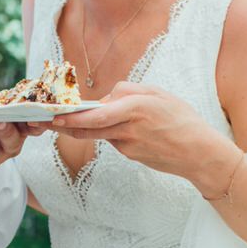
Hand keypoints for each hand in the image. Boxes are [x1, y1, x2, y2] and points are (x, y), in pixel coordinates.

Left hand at [48, 81, 235, 190]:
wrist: (200, 154)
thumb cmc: (182, 119)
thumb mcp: (159, 94)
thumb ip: (129, 91)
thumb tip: (106, 98)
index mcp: (136, 109)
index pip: (97, 115)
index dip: (73, 117)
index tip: (54, 115)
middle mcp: (129, 129)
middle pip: (89, 129)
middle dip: (65, 125)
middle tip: (47, 121)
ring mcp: (128, 146)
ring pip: (101, 133)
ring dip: (90, 126)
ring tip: (78, 119)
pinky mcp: (131, 156)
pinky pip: (115, 140)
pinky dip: (113, 132)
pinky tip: (129, 129)